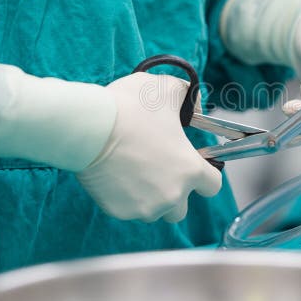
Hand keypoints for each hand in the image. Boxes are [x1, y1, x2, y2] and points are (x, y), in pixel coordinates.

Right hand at [76, 73, 220, 221]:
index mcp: (190, 169)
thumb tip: (197, 106)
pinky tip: (115, 175)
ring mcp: (144, 207)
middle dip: (174, 192)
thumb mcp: (166, 89)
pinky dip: (124, 197)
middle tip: (159, 170)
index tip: (193, 165)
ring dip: (150, 198)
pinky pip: (128, 210)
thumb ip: (189, 97)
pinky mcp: (118, 211)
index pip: (213, 186)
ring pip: (154, 211)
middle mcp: (172, 195)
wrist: (87, 128)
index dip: (206, 175)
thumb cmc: (129, 108)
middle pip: (182, 207)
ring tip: (134, 171)